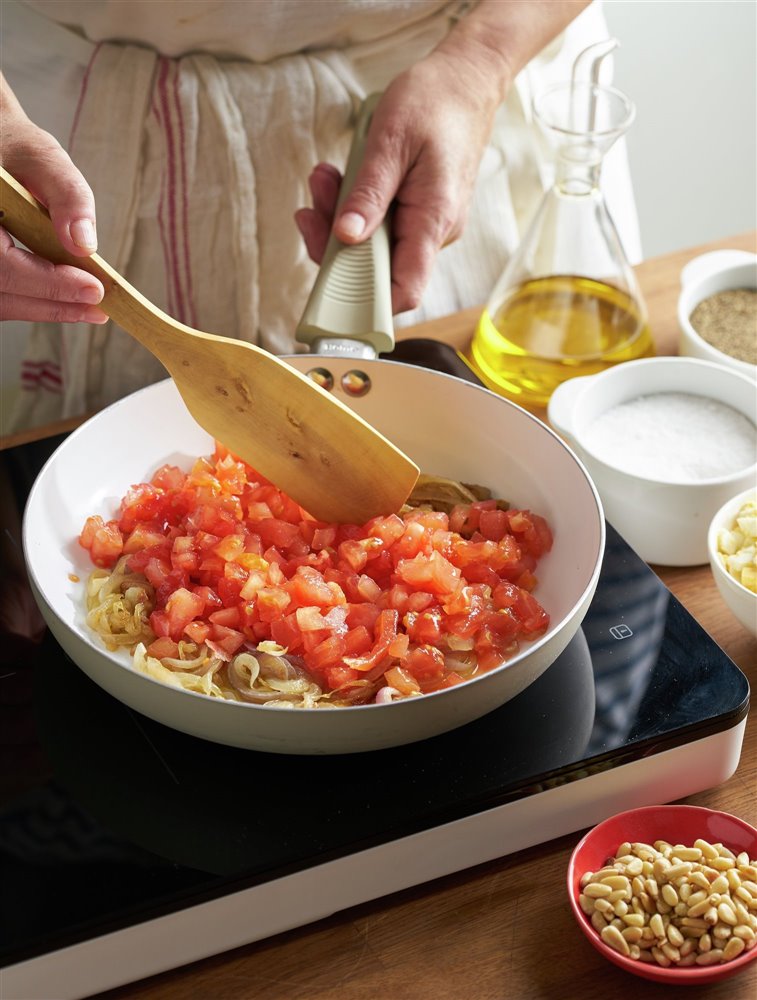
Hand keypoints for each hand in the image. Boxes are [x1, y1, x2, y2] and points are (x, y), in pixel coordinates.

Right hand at [0, 74, 106, 324]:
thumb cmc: (9, 146)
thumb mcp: (40, 157)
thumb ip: (67, 196)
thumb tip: (84, 243)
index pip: (4, 268)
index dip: (50, 284)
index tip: (94, 290)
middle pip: (2, 292)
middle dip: (52, 303)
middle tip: (97, 308)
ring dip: (43, 308)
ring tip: (86, 308)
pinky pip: (0, 293)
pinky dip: (30, 300)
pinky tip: (61, 299)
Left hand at [295, 50, 500, 314]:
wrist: (466, 81)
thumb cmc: (436, 102)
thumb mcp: (392, 140)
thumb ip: (369, 193)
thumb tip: (346, 236)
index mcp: (433, 220)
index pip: (404, 290)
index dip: (368, 305)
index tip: (330, 294)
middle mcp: (432, 232)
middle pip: (376, 269)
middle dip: (335, 243)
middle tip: (313, 205)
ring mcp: (424, 225)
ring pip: (372, 245)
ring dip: (339, 220)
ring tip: (324, 180)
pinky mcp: (415, 213)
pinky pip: (378, 225)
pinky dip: (355, 207)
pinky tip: (340, 180)